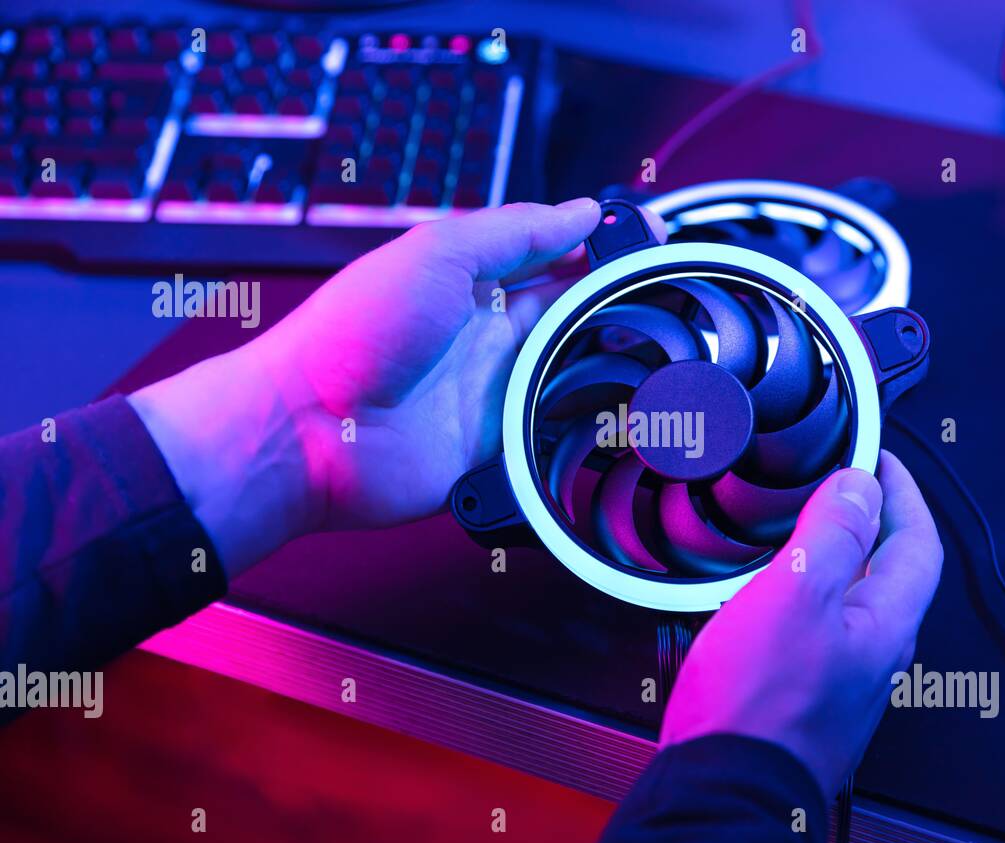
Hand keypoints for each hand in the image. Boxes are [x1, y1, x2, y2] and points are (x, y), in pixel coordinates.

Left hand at [130, 199, 622, 575]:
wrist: (309, 427)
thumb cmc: (354, 330)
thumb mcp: (437, 252)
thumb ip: (514, 231)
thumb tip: (581, 210)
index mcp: (473, 280)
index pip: (553, 254)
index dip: (600, 245)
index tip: (650, 238)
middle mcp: (491, 334)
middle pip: (574, 313)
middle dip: (620, 302)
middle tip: (669, 294)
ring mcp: (496, 390)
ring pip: (575, 371)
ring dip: (610, 360)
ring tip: (658, 346)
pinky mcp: (499, 445)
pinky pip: (556, 430)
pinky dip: (584, 420)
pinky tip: (617, 407)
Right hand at [659, 452, 942, 799]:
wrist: (724, 787)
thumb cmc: (760, 708)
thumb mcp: (797, 595)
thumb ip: (835, 533)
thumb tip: (860, 485)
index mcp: (885, 623)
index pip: (919, 540)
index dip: (902, 490)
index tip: (879, 457)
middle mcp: (872, 653)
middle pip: (889, 569)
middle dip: (869, 517)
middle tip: (840, 482)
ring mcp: (839, 677)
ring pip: (849, 597)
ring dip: (832, 553)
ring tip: (801, 522)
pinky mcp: (803, 694)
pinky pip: (815, 626)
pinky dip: (799, 591)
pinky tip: (764, 591)